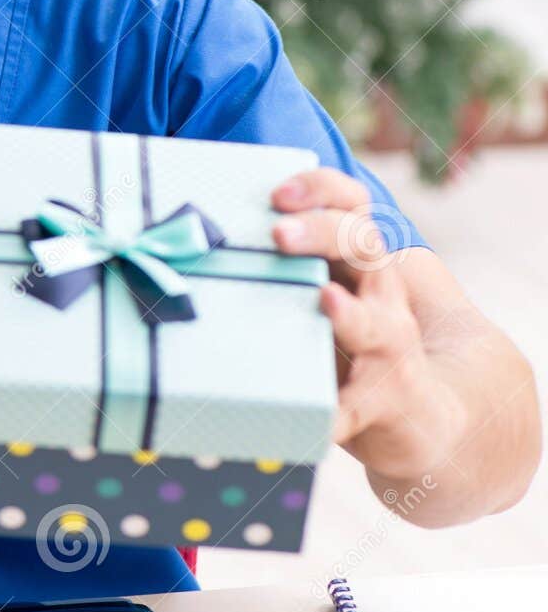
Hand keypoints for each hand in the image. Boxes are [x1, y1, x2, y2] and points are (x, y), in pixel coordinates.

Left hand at [268, 167, 463, 484]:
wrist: (422, 417)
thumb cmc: (352, 344)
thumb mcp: (328, 293)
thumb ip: (283, 269)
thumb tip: (188, 245)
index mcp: (362, 262)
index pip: (353, 205)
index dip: (321, 188)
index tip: (277, 192)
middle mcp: (382, 295)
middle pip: (365, 246)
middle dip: (323, 233)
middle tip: (278, 232)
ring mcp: (390, 347)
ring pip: (375, 322)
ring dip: (348, 314)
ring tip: (325, 300)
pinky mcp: (384, 401)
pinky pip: (356, 407)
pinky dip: (335, 415)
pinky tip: (318, 422)